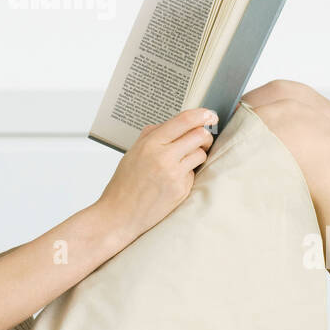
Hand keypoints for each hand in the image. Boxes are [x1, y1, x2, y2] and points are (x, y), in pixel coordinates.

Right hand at [96, 107, 217, 244]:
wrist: (120, 214)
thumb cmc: (124, 184)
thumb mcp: (134, 151)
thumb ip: (154, 135)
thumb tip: (177, 124)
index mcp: (150, 143)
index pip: (184, 121)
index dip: (202, 115)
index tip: (209, 115)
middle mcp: (164, 157)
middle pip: (199, 135)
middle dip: (205, 135)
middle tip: (203, 139)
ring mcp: (174, 174)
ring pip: (200, 154)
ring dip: (197, 154)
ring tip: (184, 161)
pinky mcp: (181, 189)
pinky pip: (194, 174)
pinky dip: (188, 174)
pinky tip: (174, 179)